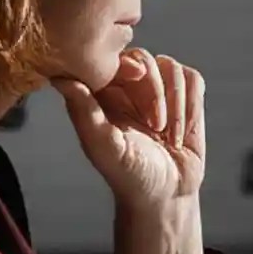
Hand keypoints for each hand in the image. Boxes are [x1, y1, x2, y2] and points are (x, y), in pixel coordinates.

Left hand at [51, 48, 205, 210]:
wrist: (166, 195)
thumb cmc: (129, 175)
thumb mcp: (103, 145)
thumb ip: (83, 110)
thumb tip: (59, 78)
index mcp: (101, 91)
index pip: (113, 58)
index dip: (128, 69)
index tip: (138, 85)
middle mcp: (129, 86)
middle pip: (144, 60)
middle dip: (155, 93)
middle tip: (154, 127)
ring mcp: (159, 89)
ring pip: (171, 68)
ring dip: (176, 104)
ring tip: (169, 136)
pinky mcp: (185, 97)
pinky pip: (193, 79)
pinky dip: (192, 105)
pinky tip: (182, 131)